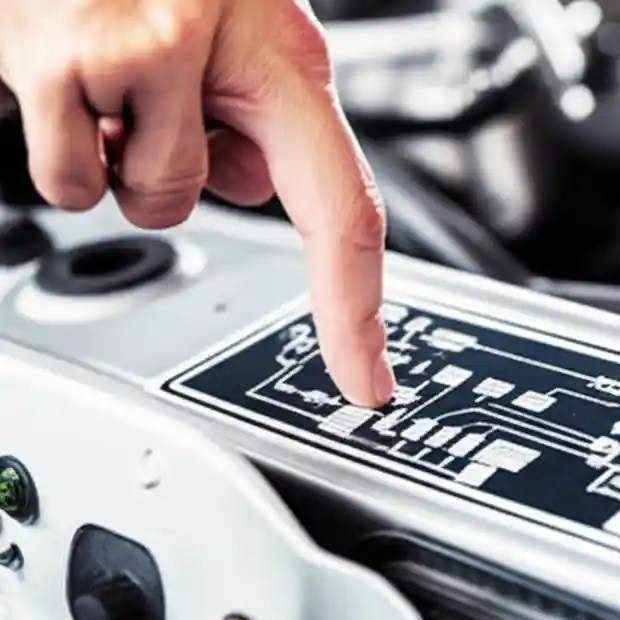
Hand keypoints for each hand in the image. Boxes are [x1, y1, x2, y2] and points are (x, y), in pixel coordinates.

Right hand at [0, 0, 393, 406]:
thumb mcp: (240, 34)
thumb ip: (259, 119)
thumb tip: (239, 185)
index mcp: (288, 56)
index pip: (346, 208)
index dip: (356, 310)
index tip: (366, 385)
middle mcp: (221, 48)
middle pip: (202, 199)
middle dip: (169, 164)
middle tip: (152, 87)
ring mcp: (134, 51)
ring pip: (130, 194)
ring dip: (108, 148)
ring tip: (104, 66)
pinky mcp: (54, 56)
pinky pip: (62, 174)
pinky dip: (56, 137)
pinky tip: (64, 68)